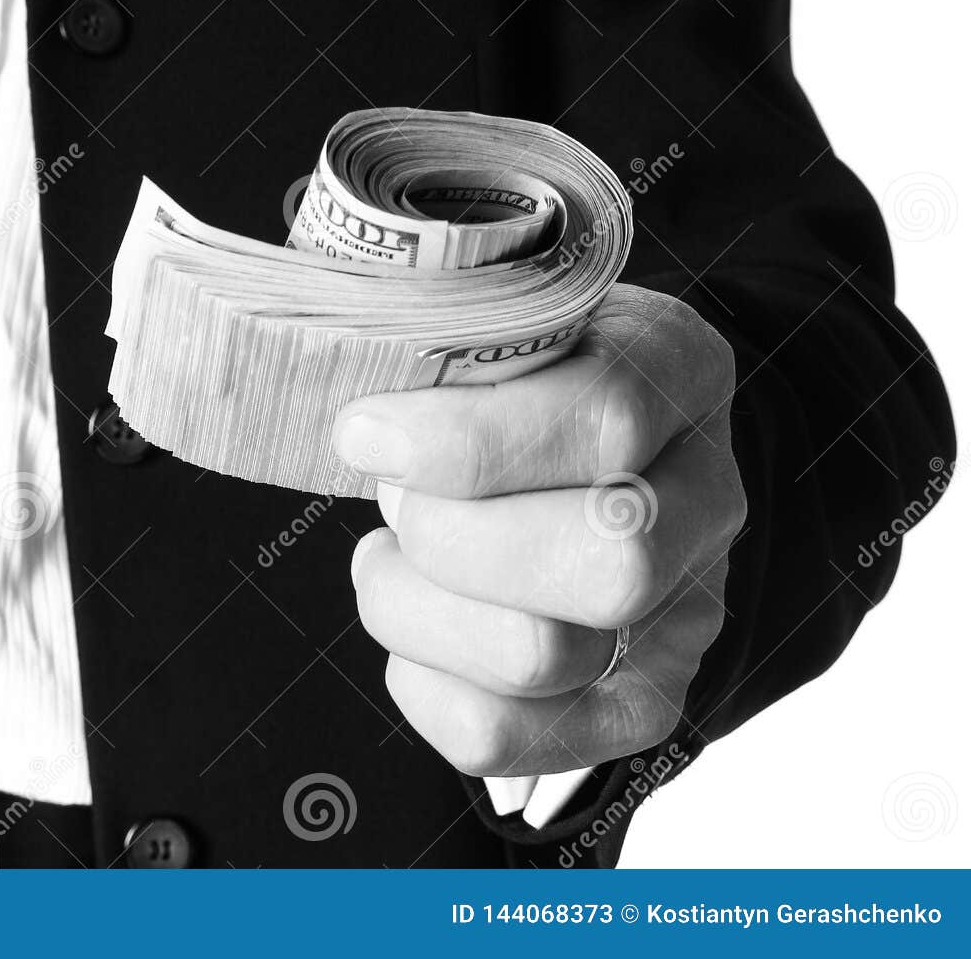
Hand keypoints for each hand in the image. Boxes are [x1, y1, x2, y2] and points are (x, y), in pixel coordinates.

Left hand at [333, 284, 746, 777]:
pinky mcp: (632, 705)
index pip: (607, 419)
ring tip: (391, 555)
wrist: (576, 448)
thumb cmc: (510, 375)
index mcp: (678, 372)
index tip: (364, 432)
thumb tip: (348, 411)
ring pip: (541, 655)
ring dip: (418, 607)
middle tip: (397, 502)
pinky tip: (415, 619)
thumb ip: (443, 338)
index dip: (465, 441)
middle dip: (455, 537)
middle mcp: (706, 501)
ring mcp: (681, 616)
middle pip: (607, 565)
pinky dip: (421, 682)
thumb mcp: (496, 317)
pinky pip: (501, 737)